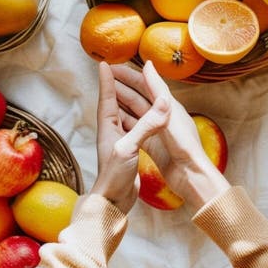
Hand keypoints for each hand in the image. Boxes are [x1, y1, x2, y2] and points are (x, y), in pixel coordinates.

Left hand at [90, 62, 170, 214]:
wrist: (113, 203)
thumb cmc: (115, 176)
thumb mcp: (129, 148)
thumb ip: (145, 126)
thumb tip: (163, 104)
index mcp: (108, 127)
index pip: (107, 97)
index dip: (107, 80)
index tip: (105, 63)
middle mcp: (112, 131)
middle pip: (114, 102)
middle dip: (117, 85)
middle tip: (119, 68)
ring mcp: (119, 141)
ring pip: (123, 114)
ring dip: (126, 100)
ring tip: (130, 87)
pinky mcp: (128, 151)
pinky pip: (132, 127)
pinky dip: (136, 117)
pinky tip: (141, 118)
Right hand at [111, 61, 229, 211]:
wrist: (192, 178)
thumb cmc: (183, 147)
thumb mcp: (168, 115)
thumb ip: (157, 90)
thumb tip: (147, 64)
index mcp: (169, 105)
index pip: (145, 83)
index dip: (128, 75)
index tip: (111, 67)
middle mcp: (163, 114)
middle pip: (139, 96)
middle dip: (122, 86)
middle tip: (104, 78)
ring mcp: (158, 130)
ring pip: (136, 111)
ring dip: (122, 102)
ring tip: (106, 96)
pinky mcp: (155, 144)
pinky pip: (137, 128)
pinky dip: (126, 121)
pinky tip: (115, 120)